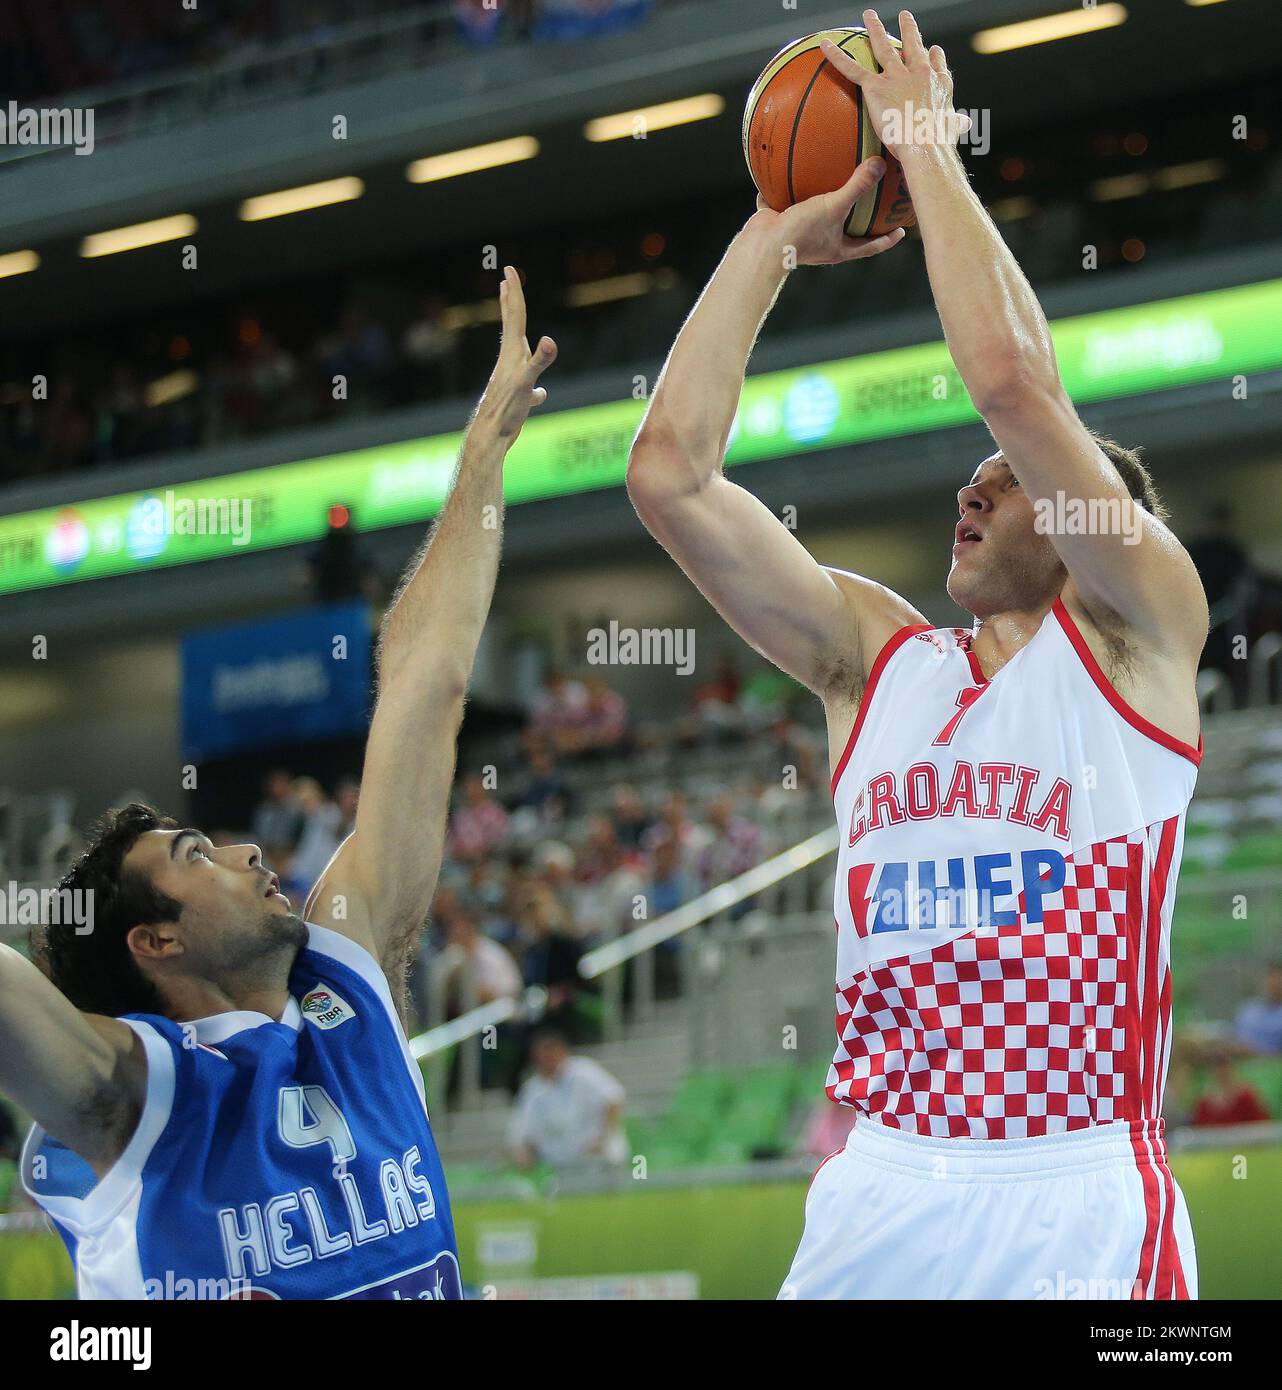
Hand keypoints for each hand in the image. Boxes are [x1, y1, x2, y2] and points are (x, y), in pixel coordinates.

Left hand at [478, 265, 556, 439]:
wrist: (491, 435)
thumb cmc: (506, 408)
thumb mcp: (525, 382)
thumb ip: (539, 361)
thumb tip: (550, 341)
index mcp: (512, 352)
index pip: (515, 314)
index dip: (514, 292)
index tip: (508, 269)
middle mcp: (509, 360)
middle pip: (512, 324)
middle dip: (511, 301)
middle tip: (506, 279)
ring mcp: (511, 377)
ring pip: (518, 351)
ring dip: (519, 334)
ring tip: (518, 324)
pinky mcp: (515, 396)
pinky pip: (529, 386)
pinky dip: (536, 388)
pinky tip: (541, 395)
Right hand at [751, 157, 906, 266]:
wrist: (762, 246)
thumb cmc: (800, 234)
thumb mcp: (833, 207)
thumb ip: (856, 186)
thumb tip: (880, 164)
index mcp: (838, 249)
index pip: (870, 247)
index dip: (887, 239)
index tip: (902, 230)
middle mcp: (822, 244)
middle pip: (847, 233)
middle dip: (859, 220)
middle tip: (874, 204)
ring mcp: (801, 234)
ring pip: (817, 217)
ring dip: (825, 203)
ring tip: (834, 181)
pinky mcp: (781, 223)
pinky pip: (787, 204)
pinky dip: (788, 190)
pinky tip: (790, 169)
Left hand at [819, 10, 965, 159]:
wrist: (926, 146)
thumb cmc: (940, 142)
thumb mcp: (953, 128)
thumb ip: (956, 122)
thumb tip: (965, 124)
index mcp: (938, 82)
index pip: (935, 63)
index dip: (933, 56)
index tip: (933, 50)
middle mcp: (918, 72)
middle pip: (912, 45)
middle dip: (908, 29)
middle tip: (905, 17)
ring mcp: (896, 76)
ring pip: (882, 47)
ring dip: (874, 28)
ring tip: (868, 16)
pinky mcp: (876, 87)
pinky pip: (852, 69)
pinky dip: (837, 56)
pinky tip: (825, 45)